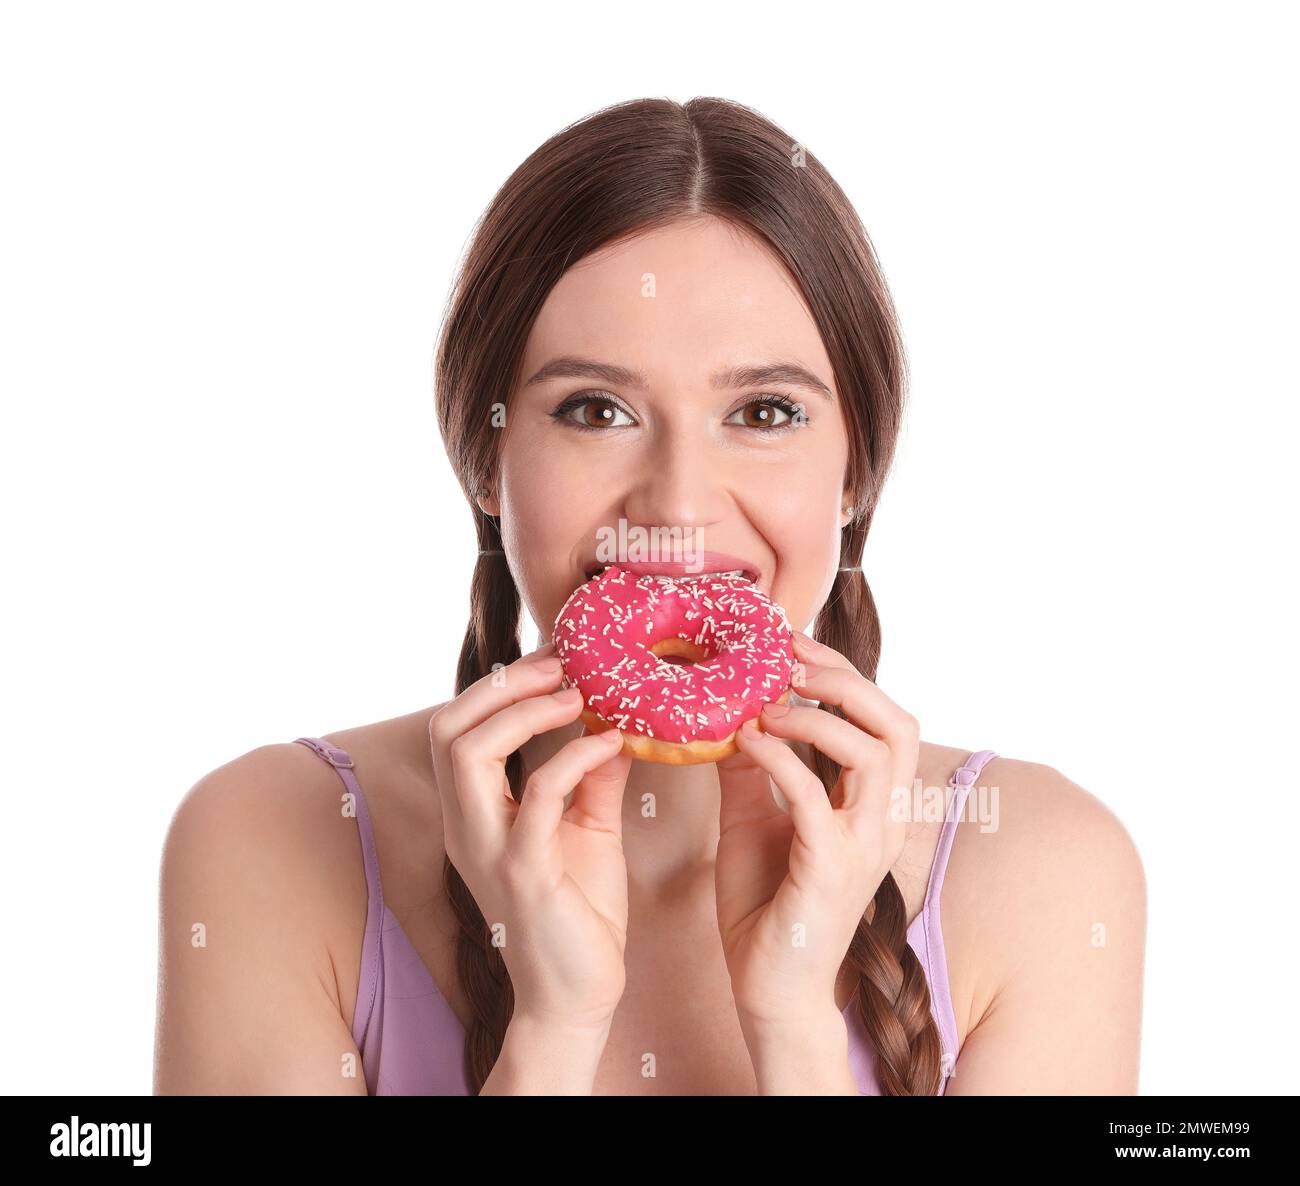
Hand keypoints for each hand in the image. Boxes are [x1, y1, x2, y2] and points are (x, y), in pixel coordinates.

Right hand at [428, 642, 632, 1033]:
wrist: (580, 995)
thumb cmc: (580, 911)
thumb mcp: (587, 827)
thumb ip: (592, 776)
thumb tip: (615, 721)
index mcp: (475, 813)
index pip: (458, 728)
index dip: (502, 685)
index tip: (556, 658)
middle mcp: (467, 826)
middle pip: (447, 728)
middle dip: (502, 685)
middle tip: (560, 665)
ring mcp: (488, 848)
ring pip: (469, 751)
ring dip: (526, 711)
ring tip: (579, 694)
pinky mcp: (523, 872)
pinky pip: (537, 794)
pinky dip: (573, 757)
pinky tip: (611, 744)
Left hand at [713, 630, 920, 1031]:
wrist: (768, 987)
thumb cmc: (767, 904)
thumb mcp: (753, 819)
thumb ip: (753, 768)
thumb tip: (731, 712)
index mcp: (872, 804)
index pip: (885, 719)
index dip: (843, 674)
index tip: (789, 645)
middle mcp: (882, 820)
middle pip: (898, 724)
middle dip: (844, 680)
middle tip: (786, 661)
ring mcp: (863, 846)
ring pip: (873, 752)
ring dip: (816, 717)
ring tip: (765, 705)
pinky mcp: (831, 871)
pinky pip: (814, 798)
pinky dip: (780, 760)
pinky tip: (746, 744)